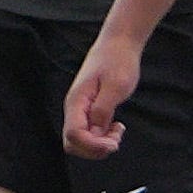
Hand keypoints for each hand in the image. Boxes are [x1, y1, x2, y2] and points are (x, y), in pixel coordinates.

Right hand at [63, 35, 141, 159]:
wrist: (119, 44)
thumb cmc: (118, 61)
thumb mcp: (116, 86)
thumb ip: (103, 110)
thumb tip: (96, 133)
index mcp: (76, 102)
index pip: (74, 135)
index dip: (93, 145)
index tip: (114, 143)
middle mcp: (74, 108)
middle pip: (73, 143)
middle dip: (94, 149)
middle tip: (116, 139)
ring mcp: (81, 110)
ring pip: (81, 140)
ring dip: (100, 144)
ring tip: (118, 130)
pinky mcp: (90, 109)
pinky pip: (90, 132)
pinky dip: (102, 136)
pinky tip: (116, 126)